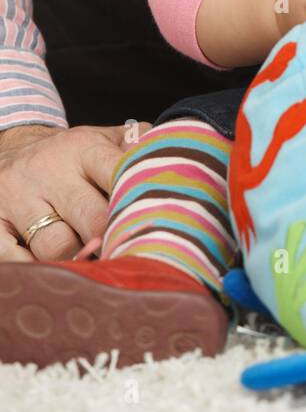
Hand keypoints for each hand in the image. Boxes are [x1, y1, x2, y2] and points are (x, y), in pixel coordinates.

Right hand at [0, 121, 150, 261]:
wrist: (11, 148)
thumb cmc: (70, 155)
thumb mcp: (103, 139)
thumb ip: (140, 147)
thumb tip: (182, 160)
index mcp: (82, 148)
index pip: (119, 174)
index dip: (140, 205)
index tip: (157, 227)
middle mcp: (47, 171)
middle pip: (92, 221)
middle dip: (114, 242)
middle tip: (130, 256)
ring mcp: (15, 197)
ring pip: (57, 246)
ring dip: (79, 262)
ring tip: (94, 263)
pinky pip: (14, 259)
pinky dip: (35, 272)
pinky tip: (53, 272)